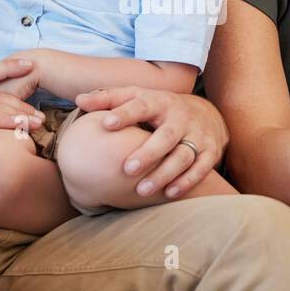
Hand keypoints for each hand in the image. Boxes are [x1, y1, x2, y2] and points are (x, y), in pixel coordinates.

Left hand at [74, 87, 227, 199]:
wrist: (206, 113)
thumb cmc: (159, 108)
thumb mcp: (137, 97)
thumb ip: (109, 99)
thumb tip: (79, 99)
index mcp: (158, 102)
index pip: (140, 105)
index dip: (124, 113)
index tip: (106, 123)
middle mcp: (180, 118)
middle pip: (166, 135)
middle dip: (148, 153)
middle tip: (127, 169)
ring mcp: (197, 135)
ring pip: (183, 155)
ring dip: (164, 173)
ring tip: (142, 190)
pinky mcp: (210, 151)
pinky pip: (201, 168)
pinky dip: (187, 181)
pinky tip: (169, 193)